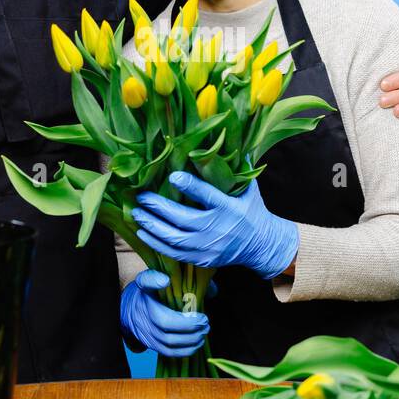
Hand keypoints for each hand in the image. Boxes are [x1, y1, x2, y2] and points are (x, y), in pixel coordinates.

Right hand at [120, 270, 208, 356]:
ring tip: (204, 332)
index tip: (201, 315)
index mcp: (147, 306)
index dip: (185, 321)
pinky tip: (197, 343)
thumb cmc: (142, 293)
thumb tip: (166, 280)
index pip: (164, 318)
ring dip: (191, 340)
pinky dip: (185, 351)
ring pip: (170, 344)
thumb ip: (154, 277)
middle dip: (192, 329)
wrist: (126, 310)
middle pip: (170, 333)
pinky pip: (169, 353)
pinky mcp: (152, 346)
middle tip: (206, 322)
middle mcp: (145, 324)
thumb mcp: (145, 280)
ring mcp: (148, 336)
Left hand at [133, 172, 297, 278]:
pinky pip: (174, 253)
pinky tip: (144, 233)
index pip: (207, 195)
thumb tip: (227, 139)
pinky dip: (156, 243)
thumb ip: (237, 168)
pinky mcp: (202, 258)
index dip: (189, 186)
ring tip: (137, 213)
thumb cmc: (252, 211)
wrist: (261, 245)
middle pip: (183, 218)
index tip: (172, 176)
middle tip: (141, 195)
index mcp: (229, 207)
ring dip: (152, 225)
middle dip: (158, 206)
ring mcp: (208, 246)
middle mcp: (217, 227)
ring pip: (174, 238)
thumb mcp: (250, 188)